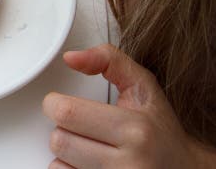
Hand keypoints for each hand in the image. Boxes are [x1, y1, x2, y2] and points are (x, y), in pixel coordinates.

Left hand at [42, 44, 215, 167]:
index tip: (61, 102)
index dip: (56, 104)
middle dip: (63, 129)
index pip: (67, 112)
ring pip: (58, 163)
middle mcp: (129, 163)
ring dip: (66, 152)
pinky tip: (89, 162)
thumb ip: (109, 61)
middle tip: (81, 126)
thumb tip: (71, 58)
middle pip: (59, 140)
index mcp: (135, 130)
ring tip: (89, 146)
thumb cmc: (160, 130)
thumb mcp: (143, 86)